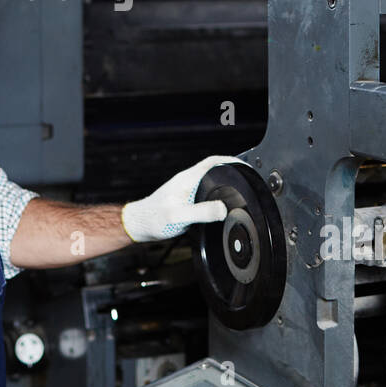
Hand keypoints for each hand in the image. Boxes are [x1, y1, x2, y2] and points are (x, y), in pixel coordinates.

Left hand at [121, 154, 241, 242]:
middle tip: (247, 178)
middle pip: (214, 169)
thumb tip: (223, 209)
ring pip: (210, 181)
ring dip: (224, 183)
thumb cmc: (153, 219)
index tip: (245, 166)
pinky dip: (217, 195)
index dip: (231, 161)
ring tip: (239, 189)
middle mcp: (187, 182)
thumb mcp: (178, 217)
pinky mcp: (185, 200)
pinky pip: (205, 193)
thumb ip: (201, 212)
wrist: (138, 225)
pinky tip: (221, 205)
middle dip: (231, 171)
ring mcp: (186, 190)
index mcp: (187, 179)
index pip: (213, 162)